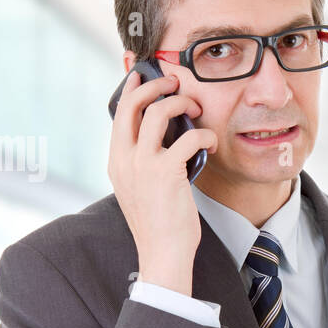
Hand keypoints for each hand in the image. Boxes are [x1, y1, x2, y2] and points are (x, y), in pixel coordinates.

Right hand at [108, 69, 217, 295]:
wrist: (162, 253)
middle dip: (156, 85)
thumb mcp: (140, 188)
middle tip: (175, 83)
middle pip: (134, 104)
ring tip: (196, 109)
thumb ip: (143, 163)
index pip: (119, 114)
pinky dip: (204, 135)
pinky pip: (188, 138)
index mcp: (116, 161)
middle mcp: (124, 159)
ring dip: (181, 104)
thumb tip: (162, 139)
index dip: (132, 89)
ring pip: (158, 113)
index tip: (143, 74)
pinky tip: (211, 142)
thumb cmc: (158, 223)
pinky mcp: (166, 171)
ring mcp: (142, 164)